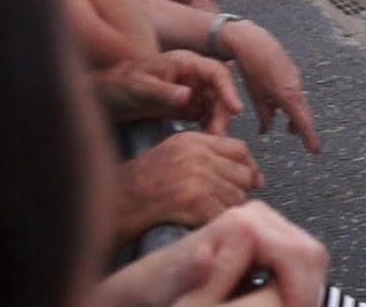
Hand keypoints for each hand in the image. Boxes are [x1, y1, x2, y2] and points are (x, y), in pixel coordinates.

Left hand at [94, 51, 243, 133]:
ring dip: (217, 121)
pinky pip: (205, 115)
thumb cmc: (119, 85)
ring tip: (212, 138)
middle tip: (219, 132)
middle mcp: (191, 75)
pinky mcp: (186, 106)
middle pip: (219, 91)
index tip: (235, 109)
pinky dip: (208, 126)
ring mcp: (190, 90)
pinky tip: (205, 137)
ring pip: (215, 105)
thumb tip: (188, 94)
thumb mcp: (139, 88)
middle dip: (223, 112)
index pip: (216, 72)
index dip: (229, 89)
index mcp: (184, 63)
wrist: (106, 97)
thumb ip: (163, 92)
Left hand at [95, 201, 328, 306]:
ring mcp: (266, 221)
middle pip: (311, 253)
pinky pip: (301, 258)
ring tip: (286, 306)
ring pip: (311, 256)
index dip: (302, 292)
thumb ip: (208, 271)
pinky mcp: (270, 232)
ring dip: (304, 288)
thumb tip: (224, 247)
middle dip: (308, 291)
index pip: (300, 255)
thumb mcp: (178, 288)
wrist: (155, 282)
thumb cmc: (165, 286)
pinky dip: (298, 283)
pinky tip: (280, 298)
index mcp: (242, 223)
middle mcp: (257, 214)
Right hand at [116, 132, 262, 243]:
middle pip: (242, 174)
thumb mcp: (170, 155)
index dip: (249, 167)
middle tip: (224, 204)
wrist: (113, 205)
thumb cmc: (136, 186)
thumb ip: (205, 157)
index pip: (239, 149)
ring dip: (228, 210)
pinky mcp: (194, 202)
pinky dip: (217, 223)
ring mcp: (197, 178)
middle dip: (238, 192)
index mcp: (191, 141)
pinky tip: (201, 224)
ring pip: (237, 197)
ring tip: (208, 215)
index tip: (252, 180)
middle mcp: (197, 156)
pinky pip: (224, 214)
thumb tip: (248, 173)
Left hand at [217, 21, 319, 153]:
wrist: (253, 42)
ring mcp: (296, 78)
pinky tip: (280, 108)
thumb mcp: (256, 96)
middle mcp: (296, 87)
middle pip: (304, 113)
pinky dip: (290, 104)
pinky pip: (294, 92)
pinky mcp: (292, 72)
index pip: (303, 122)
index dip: (310, 138)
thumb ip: (264, 115)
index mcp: (288, 95)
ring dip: (295, 116)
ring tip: (289, 129)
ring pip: (299, 103)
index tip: (315, 151)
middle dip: (305, 129)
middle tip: (309, 145)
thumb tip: (266, 131)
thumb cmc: (252, 68)